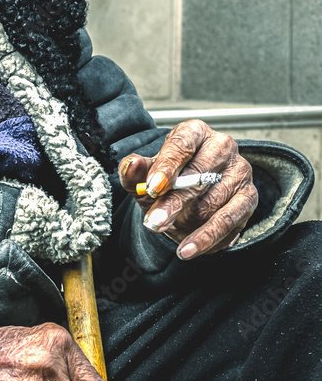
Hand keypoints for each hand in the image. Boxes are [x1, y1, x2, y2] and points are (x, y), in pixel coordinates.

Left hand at [119, 118, 257, 259]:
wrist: (188, 203)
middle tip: (153, 222)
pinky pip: (229, 220)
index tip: (152, 188)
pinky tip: (188, 249)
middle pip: (198, 174)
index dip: (166, 166)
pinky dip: (206, 237)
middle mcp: (221, 145)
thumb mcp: (144, 178)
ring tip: (164, 230)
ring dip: (187, 220)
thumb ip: (133, 171)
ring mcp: (239, 170)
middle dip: (173, 201)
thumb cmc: (165, 183)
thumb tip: (132, 164)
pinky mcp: (249, 196)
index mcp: (194, 132)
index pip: (182, 144)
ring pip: (212, 200)